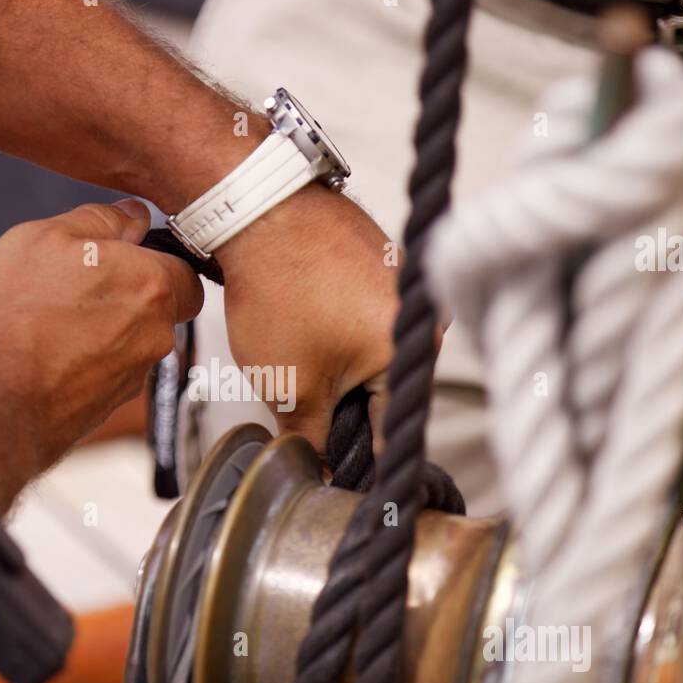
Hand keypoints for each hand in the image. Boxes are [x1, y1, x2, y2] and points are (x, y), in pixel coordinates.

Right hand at [0, 200, 202, 510]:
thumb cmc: (14, 317)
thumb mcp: (44, 238)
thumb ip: (98, 221)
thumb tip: (131, 215)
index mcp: (152, 286)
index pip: (182, 268)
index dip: (151, 259)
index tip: (118, 255)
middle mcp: (155, 335)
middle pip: (157, 306)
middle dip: (124, 293)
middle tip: (75, 285)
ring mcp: (134, 376)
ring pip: (129, 339)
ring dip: (99, 327)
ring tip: (47, 321)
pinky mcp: (109, 406)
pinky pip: (105, 371)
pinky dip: (83, 360)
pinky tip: (44, 354)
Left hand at [215, 185, 398, 454]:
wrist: (259, 208)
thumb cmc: (279, 289)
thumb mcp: (290, 384)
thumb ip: (311, 436)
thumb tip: (318, 466)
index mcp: (412, 348)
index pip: (388, 426)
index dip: (358, 456)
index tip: (340, 474)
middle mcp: (422, 312)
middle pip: (382, 386)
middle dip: (340, 402)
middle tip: (302, 403)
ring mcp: (405, 280)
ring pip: (370, 348)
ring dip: (336, 362)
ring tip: (297, 346)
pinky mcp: (381, 256)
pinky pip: (362, 310)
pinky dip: (334, 323)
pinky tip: (302, 314)